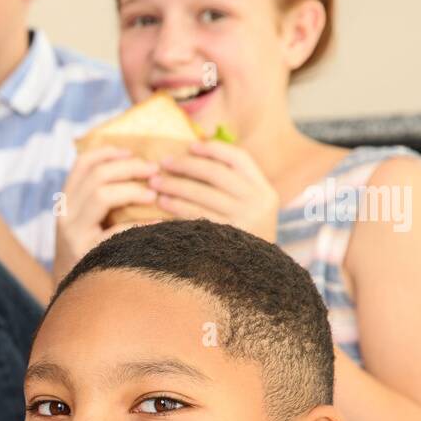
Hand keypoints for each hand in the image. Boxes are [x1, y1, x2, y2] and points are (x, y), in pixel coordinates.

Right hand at [54, 148, 158, 278]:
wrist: (72, 296)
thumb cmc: (89, 254)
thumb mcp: (86, 223)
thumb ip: (100, 199)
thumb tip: (139, 169)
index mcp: (65, 203)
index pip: (81, 165)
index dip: (108, 152)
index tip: (133, 151)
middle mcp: (65, 216)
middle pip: (96, 176)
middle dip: (129, 168)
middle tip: (154, 170)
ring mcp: (74, 235)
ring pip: (101, 195)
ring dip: (133, 191)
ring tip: (153, 195)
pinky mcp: (88, 254)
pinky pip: (118, 231)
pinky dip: (142, 224)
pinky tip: (160, 223)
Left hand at [148, 139, 278, 242]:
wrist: (259, 274)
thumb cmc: (247, 233)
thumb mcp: (252, 207)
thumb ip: (234, 184)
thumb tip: (197, 152)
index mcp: (264, 189)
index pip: (239, 158)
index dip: (214, 149)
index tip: (190, 145)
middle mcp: (257, 203)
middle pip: (216, 174)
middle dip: (186, 165)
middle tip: (163, 163)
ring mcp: (243, 221)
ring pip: (202, 195)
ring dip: (175, 186)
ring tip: (156, 183)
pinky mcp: (225, 238)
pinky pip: (195, 217)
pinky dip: (177, 208)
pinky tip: (162, 204)